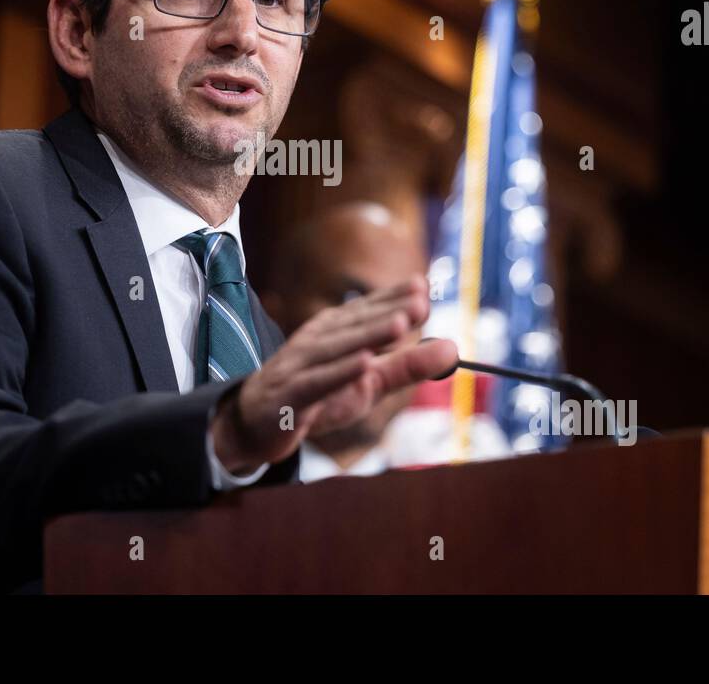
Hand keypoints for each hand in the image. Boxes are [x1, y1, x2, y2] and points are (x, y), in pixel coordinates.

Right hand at [211, 275, 457, 472]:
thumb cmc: (317, 396)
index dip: (394, 297)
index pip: (368, 309)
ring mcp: (301, 366)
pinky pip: (319, 382)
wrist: (255, 424)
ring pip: (340, 348)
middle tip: (421, 299)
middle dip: (389, 310)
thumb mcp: (367, 382)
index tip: (423, 284)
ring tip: (400, 324)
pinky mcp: (292, 395)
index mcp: (335, 330)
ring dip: (370, 335)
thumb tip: (453, 348)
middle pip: (357, 323)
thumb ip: (407, 365)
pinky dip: (341, 373)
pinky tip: (363, 365)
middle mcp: (317, 340)